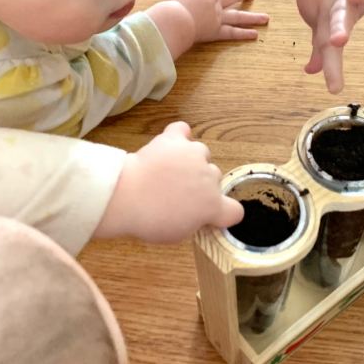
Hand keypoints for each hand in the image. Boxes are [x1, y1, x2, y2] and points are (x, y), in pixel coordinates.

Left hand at [94, 122, 243, 243]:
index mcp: (213, 206)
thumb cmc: (150, 221)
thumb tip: (194, 211)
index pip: (235, 211)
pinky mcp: (175, 140)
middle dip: (201, 184)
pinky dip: (178, 136)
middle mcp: (210, 177)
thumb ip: (195, 220)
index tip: (208, 215)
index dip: (223, 213)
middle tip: (178, 192)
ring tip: (170, 169)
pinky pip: (183, 130)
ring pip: (202, 153)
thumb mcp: (179, 233)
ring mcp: (194, 155)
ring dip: (191, 161)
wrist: (128, 198)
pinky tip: (171, 144)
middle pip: (215, 177)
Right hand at [164, 0, 268, 42]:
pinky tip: (255, 34)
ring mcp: (218, 16)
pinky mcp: (217, 30)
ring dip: (253, 17)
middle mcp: (215, 2)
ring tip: (266, 18)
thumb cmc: (173, 2)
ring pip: (238, 16)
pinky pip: (232, 33)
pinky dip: (243, 33)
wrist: (177, 17)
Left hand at [284, 0, 363, 93]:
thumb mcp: (322, 20)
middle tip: (339, 40)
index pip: (329, 46)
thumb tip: (312, 71)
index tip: (335, 89)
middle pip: (340, 16)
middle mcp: (342, 2)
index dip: (332, 67)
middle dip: (339, 27)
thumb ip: (321, 46)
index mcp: (330, 19)